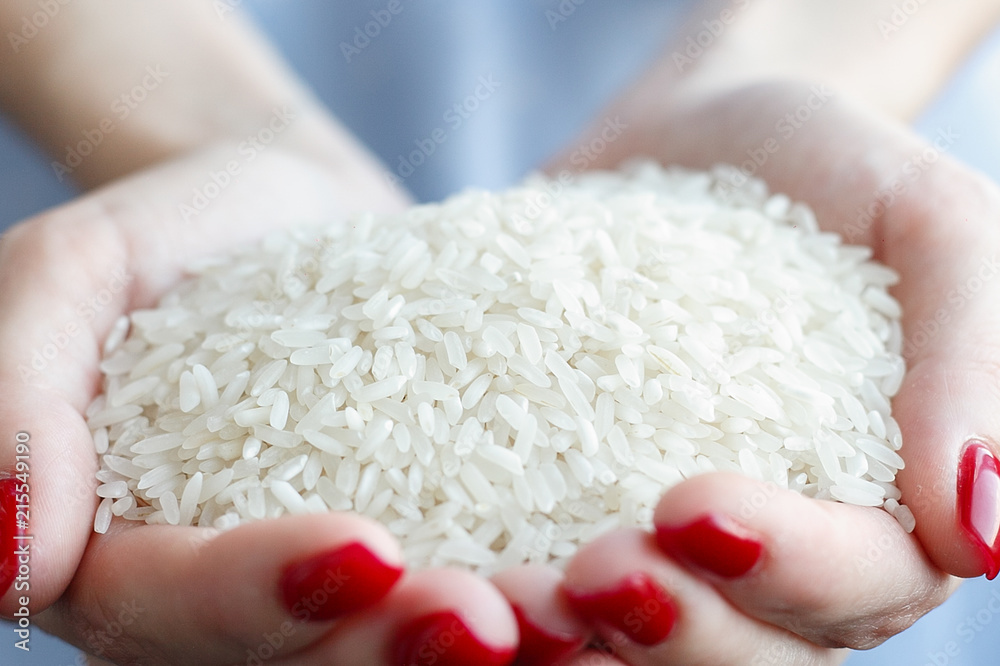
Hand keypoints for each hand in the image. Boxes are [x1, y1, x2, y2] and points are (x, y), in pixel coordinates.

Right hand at [0, 147, 539, 664]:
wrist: (286, 205)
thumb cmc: (171, 233)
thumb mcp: (70, 279)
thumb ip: (19, 400)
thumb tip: (11, 562)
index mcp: (121, 555)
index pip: (173, 605)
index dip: (262, 595)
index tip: (363, 553)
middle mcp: (227, 593)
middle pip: (296, 657)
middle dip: (389, 648)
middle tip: (489, 619)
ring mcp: (326, 571)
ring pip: (385, 638)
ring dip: (477, 641)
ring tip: (567, 614)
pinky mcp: (419, 526)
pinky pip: (464, 568)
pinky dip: (531, 585)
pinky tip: (598, 579)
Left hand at [524, 78, 999, 663]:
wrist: (699, 134)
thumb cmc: (826, 170)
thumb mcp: (928, 225)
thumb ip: (971, 364)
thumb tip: (978, 536)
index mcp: (883, 510)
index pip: (859, 585)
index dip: (786, 568)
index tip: (693, 505)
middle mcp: (777, 552)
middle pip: (745, 649)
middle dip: (674, 628)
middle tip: (593, 572)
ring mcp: (667, 536)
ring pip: (638, 642)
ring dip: (575, 641)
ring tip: (504, 598)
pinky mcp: (569, 496)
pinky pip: (541, 564)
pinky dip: (500, 588)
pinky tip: (443, 569)